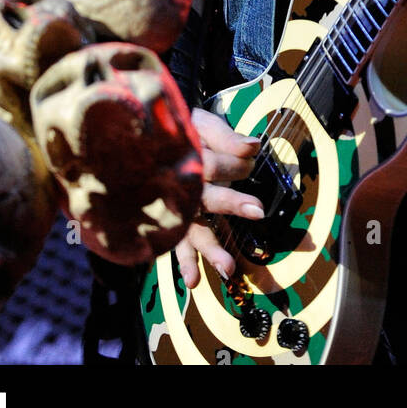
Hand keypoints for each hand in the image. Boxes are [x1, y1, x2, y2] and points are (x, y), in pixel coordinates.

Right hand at [175, 107, 263, 288]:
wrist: (148, 141)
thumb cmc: (182, 133)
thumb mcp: (201, 126)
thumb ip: (226, 137)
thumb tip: (255, 146)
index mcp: (183, 158)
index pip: (212, 165)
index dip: (235, 163)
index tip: (251, 160)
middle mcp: (176, 187)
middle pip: (203, 197)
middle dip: (230, 203)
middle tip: (258, 211)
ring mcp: (172, 209)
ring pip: (191, 229)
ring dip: (209, 249)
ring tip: (228, 269)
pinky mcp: (170, 225)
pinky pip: (176, 244)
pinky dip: (184, 261)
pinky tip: (193, 281)